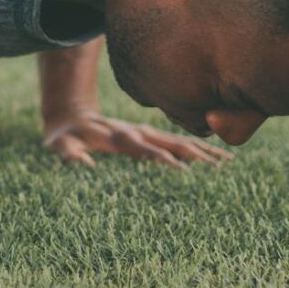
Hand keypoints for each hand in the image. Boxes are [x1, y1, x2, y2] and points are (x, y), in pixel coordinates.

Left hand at [44, 112, 232, 169]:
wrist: (71, 116)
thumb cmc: (65, 137)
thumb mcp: (59, 145)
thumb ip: (67, 154)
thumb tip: (83, 165)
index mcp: (119, 138)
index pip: (145, 149)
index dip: (162, 159)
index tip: (182, 171)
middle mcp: (138, 132)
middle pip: (171, 142)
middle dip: (194, 154)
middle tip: (219, 168)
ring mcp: (146, 131)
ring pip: (180, 140)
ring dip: (203, 150)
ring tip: (229, 162)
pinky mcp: (151, 134)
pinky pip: (178, 140)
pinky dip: (199, 147)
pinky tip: (218, 156)